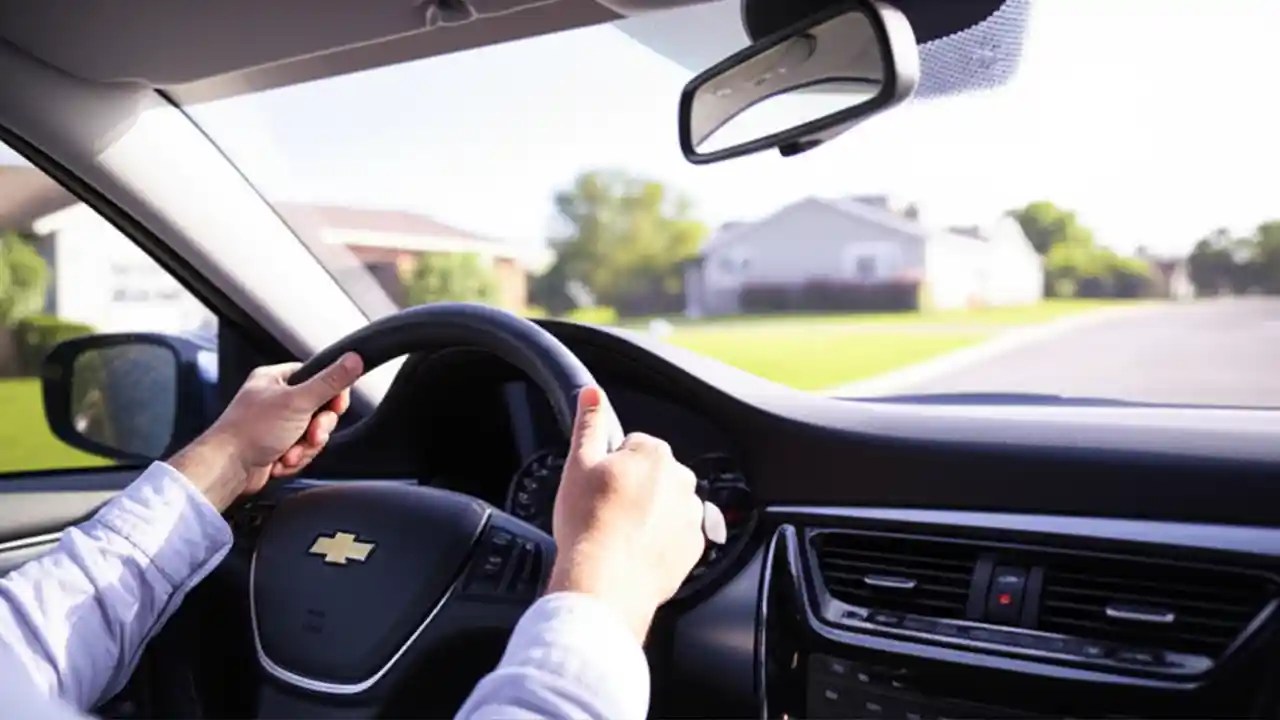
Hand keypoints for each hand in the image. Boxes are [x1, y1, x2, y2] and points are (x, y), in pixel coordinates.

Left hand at [169, 353, 363, 510]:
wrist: (228, 469)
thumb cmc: (249, 431)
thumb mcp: (298, 401)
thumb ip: (330, 382)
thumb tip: (354, 359)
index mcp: (276, 379)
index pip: (319, 378)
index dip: (332, 395)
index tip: (335, 406)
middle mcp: (276, 400)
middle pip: (320, 411)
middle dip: (317, 430)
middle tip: (310, 435)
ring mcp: (277, 426)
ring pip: (313, 435)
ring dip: (305, 448)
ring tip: (288, 453)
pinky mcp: (277, 448)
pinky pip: (302, 452)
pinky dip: (295, 460)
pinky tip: (280, 461)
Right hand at [545, 386, 705, 641]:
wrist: (605, 583)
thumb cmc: (588, 524)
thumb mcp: (578, 464)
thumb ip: (588, 423)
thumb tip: (592, 393)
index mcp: (655, 454)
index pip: (633, 447)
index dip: (610, 466)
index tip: (598, 487)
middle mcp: (682, 480)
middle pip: (654, 475)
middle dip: (634, 488)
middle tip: (605, 512)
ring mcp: (692, 515)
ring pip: (667, 505)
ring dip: (649, 514)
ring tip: (620, 535)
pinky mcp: (695, 547)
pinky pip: (677, 535)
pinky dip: (661, 541)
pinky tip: (636, 551)